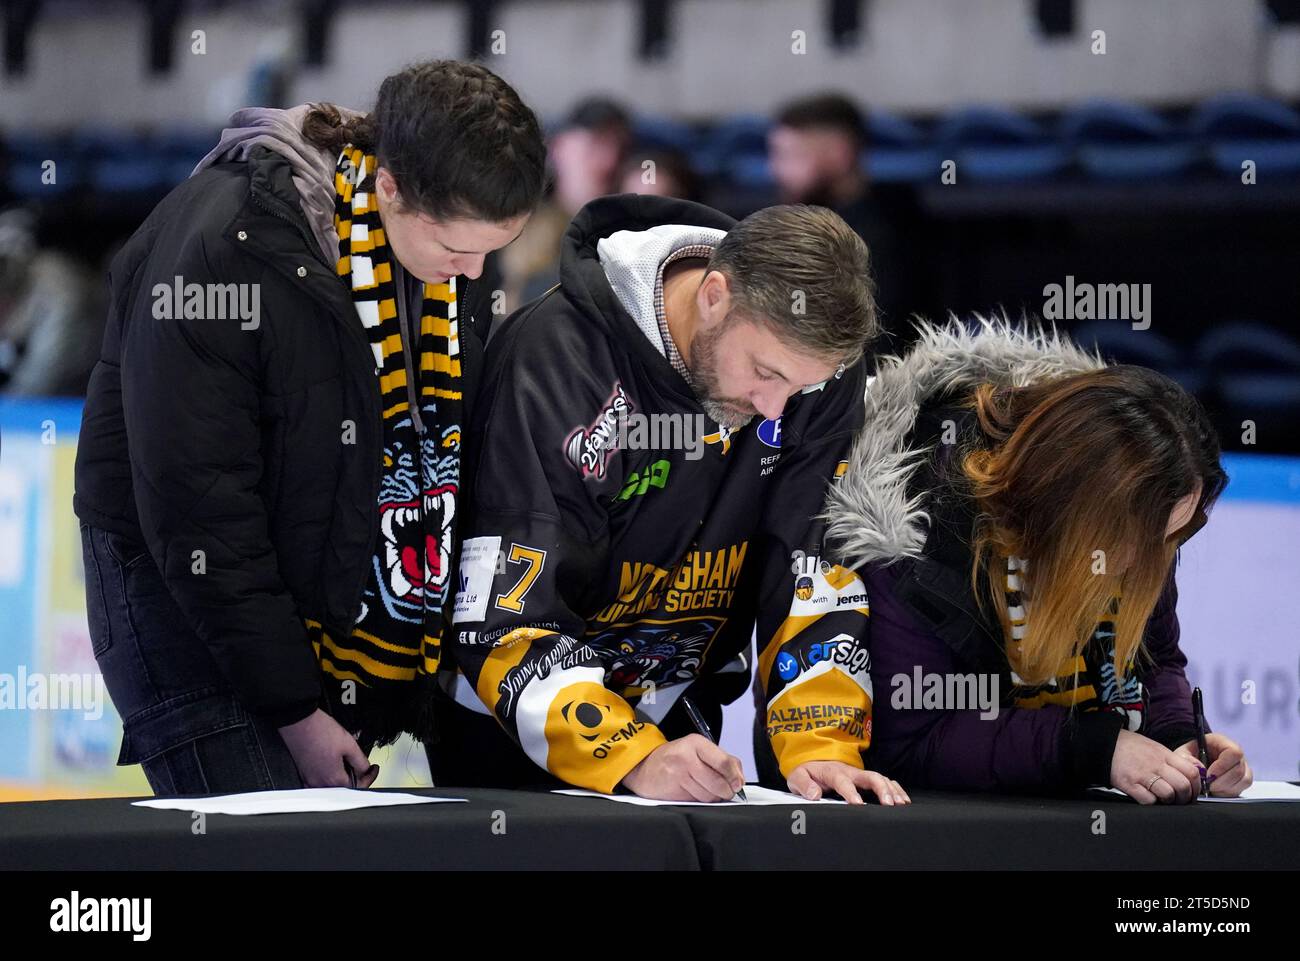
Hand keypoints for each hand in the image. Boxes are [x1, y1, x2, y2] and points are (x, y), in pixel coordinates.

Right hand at [278, 709, 378, 787]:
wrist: (299, 722)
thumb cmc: (319, 730)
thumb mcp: (349, 744)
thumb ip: (360, 761)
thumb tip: (366, 769)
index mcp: (334, 778)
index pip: (358, 786)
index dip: (370, 777)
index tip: (373, 769)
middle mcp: (320, 783)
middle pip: (344, 788)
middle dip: (356, 778)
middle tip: (363, 768)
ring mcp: (309, 779)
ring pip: (331, 787)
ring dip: (342, 778)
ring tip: (348, 765)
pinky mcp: (302, 773)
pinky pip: (317, 783)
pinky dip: (327, 778)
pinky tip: (331, 767)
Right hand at [620, 735, 744, 800]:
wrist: (643, 766)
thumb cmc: (675, 758)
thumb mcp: (697, 749)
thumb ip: (721, 760)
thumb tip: (739, 779)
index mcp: (696, 743)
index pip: (725, 762)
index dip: (735, 777)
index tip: (738, 784)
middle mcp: (687, 758)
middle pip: (718, 783)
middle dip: (726, 791)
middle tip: (726, 792)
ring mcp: (678, 775)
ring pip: (709, 796)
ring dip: (713, 798)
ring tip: (707, 790)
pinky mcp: (672, 791)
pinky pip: (696, 801)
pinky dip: (700, 801)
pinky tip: (694, 792)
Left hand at [788, 760, 909, 805]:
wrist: (814, 759)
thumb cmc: (808, 771)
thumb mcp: (798, 776)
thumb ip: (803, 784)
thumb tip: (814, 794)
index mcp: (833, 772)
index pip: (843, 781)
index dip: (851, 793)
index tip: (858, 804)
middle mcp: (850, 771)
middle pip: (870, 776)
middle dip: (881, 789)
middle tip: (889, 804)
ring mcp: (860, 774)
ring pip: (881, 778)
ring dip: (892, 790)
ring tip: (900, 804)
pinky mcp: (866, 778)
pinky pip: (885, 781)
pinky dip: (896, 789)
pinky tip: (903, 800)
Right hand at [1110, 729, 1201, 803]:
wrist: (1104, 742)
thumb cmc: (1130, 746)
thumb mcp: (1154, 747)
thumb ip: (1171, 760)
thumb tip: (1190, 776)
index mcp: (1164, 754)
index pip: (1192, 772)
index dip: (1197, 787)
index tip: (1192, 792)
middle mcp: (1155, 764)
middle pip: (1183, 786)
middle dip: (1185, 798)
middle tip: (1179, 800)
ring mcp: (1142, 774)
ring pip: (1168, 794)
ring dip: (1169, 801)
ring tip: (1163, 799)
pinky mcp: (1129, 784)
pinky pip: (1148, 800)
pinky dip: (1152, 802)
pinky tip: (1148, 798)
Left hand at [1174, 733, 1251, 796]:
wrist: (1191, 764)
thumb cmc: (1187, 757)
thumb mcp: (1182, 755)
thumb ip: (1188, 760)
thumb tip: (1201, 769)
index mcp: (1221, 742)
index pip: (1233, 752)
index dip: (1222, 766)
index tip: (1208, 775)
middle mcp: (1235, 753)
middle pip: (1239, 769)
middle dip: (1222, 782)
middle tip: (1208, 787)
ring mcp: (1242, 766)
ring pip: (1243, 781)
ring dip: (1225, 789)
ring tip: (1210, 789)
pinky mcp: (1242, 779)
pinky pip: (1242, 788)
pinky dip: (1229, 793)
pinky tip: (1216, 792)